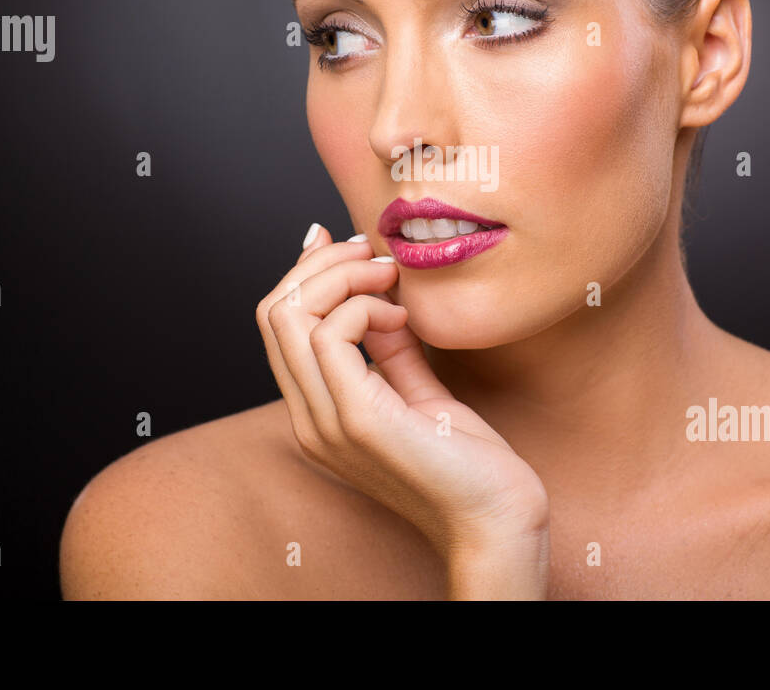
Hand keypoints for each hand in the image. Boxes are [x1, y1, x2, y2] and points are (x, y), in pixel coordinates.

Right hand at [255, 223, 549, 597]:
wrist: (496, 522)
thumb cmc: (469, 465)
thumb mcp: (420, 391)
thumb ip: (392, 349)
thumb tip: (380, 297)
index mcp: (318, 412)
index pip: (278, 323)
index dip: (308, 271)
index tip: (357, 246)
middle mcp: (309, 419)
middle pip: (273, 310)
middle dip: (322, 263)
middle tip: (376, 255)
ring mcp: (326, 422)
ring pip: (289, 315)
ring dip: (343, 277)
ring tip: (392, 281)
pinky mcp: (357, 420)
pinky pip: (329, 336)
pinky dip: (364, 307)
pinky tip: (402, 317)